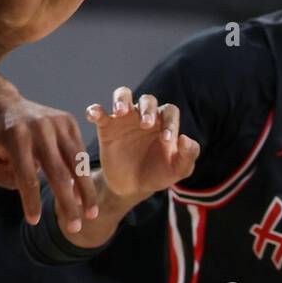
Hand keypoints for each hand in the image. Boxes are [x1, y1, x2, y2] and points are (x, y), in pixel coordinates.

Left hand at [0, 93, 98, 229]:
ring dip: (85, 191)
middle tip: (73, 228)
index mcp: (15, 138)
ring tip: (91, 214)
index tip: (34, 221)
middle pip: (58, 172)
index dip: (31, 201)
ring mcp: (57, 123)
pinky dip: (83, 176)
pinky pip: (80, 153)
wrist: (5, 108)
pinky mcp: (69, 121)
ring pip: (77, 162)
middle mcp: (39, 129)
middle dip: (67, 203)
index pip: (26, 176)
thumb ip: (1, 180)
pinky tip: (85, 197)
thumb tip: (28, 189)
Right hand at [87, 87, 199, 203]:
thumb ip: (188, 155)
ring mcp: (125, 119)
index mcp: (165, 123)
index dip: (170, 122)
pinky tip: (93, 114)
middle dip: (148, 109)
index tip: (166, 139)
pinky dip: (95, 110)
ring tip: (120, 111)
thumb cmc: (159, 174)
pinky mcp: (106, 127)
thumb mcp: (178, 170)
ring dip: (122, 99)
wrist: (132, 187)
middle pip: (148, 100)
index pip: (169, 112)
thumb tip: (185, 138)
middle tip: (145, 125)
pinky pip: (99, 112)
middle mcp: (145, 116)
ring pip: (124, 95)